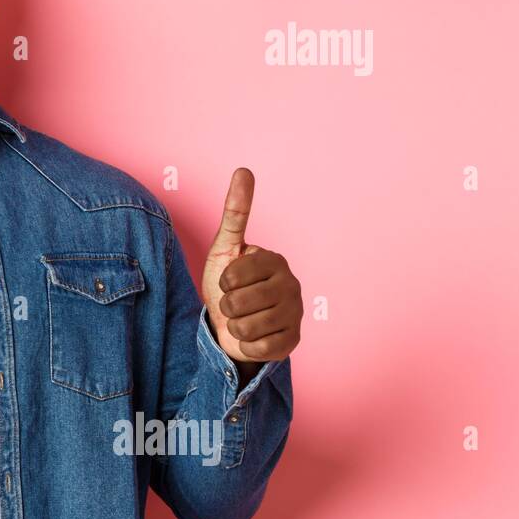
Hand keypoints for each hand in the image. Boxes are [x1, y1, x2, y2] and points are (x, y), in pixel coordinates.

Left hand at [200, 168, 302, 365]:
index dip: (222, 282)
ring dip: (234, 327)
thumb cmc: (227, 284)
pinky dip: (247, 346)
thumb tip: (244, 169)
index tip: (229, 281)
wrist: (231, 325)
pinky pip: (259, 348)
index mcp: (275, 261)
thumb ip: (236, 211)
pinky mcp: (294, 341)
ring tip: (241, 320)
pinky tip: (253, 337)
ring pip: (247, 327)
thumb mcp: (225, 247)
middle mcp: (292, 285)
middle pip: (238, 303)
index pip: (233, 276)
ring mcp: (296, 314)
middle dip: (226, 307)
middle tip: (234, 304)